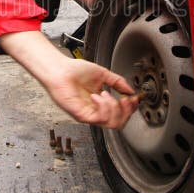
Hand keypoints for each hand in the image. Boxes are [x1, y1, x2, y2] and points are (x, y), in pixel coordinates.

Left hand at [0, 30, 138, 128]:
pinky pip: (100, 118)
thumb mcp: (103, 74)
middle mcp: (95, 111)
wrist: (59, 69)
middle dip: (127, 111)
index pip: (121, 114)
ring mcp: (88, 115)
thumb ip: (117, 82)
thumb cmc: (74, 70)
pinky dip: (104, 106)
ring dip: (114, 107)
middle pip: (119, 123)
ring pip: (112, 123)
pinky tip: (98, 95)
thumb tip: (130, 90)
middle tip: (125, 99)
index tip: (134, 98)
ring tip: (105, 93)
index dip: (130, 108)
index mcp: (100, 104)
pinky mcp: (81, 115)